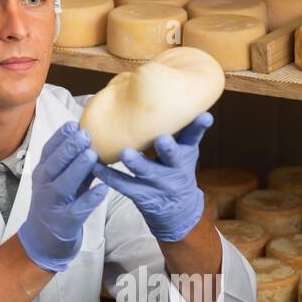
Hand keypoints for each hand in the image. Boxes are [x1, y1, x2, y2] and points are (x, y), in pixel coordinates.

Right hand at [18, 121, 108, 271]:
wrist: (43, 240)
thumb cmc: (56, 204)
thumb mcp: (61, 181)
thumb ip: (74, 164)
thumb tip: (92, 140)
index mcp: (42, 173)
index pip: (48, 152)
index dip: (60, 137)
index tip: (74, 124)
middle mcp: (44, 187)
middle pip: (54, 165)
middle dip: (69, 149)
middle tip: (85, 135)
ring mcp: (53, 205)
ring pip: (63, 185)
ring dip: (77, 169)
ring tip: (92, 155)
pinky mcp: (65, 222)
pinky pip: (78, 209)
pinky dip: (90, 199)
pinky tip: (102, 190)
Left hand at [90, 112, 212, 241]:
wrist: (178, 209)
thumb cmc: (177, 168)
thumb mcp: (185, 150)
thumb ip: (180, 127)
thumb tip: (170, 92)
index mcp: (186, 152)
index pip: (194, 136)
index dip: (199, 126)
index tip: (204, 116)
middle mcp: (174, 168)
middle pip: (173, 156)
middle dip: (168, 148)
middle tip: (162, 139)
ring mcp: (158, 183)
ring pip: (146, 172)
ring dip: (136, 162)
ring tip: (126, 153)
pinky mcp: (142, 195)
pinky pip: (124, 185)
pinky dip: (109, 176)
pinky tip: (96, 167)